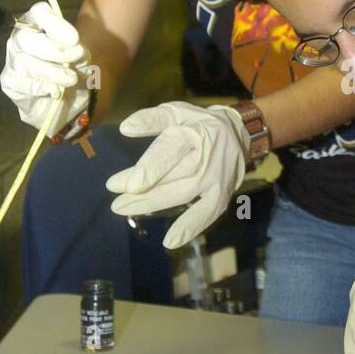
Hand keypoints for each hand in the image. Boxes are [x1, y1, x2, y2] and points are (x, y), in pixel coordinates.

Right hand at [0, 2, 90, 131]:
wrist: (66, 99)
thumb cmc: (73, 69)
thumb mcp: (81, 57)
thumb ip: (76, 50)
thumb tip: (73, 50)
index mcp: (38, 23)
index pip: (38, 13)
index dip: (55, 24)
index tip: (74, 39)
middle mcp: (20, 37)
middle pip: (25, 38)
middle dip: (53, 51)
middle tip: (73, 61)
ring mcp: (12, 60)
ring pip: (26, 63)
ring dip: (53, 73)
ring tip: (71, 79)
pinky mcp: (8, 82)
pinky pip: (23, 85)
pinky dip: (43, 89)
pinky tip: (55, 91)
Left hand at [105, 102, 248, 247]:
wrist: (238, 133)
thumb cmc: (198, 123)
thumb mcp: (176, 112)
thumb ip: (150, 119)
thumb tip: (124, 128)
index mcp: (194, 132)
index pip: (169, 151)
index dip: (148, 169)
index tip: (123, 184)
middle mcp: (207, 156)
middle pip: (173, 176)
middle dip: (143, 191)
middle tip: (116, 203)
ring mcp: (216, 177)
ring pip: (184, 194)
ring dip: (154, 205)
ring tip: (125, 210)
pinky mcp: (223, 195)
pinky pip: (207, 213)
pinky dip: (191, 227)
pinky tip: (171, 241)